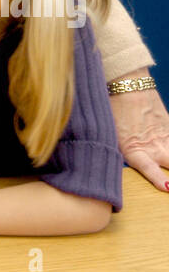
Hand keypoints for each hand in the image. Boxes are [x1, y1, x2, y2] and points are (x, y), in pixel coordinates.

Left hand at [109, 73, 168, 191]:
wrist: (127, 84)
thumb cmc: (113, 108)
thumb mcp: (111, 135)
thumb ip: (120, 152)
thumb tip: (110, 163)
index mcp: (135, 150)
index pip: (151, 171)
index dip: (159, 180)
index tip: (167, 188)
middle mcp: (153, 146)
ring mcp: (163, 136)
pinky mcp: (168, 124)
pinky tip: (168, 143)